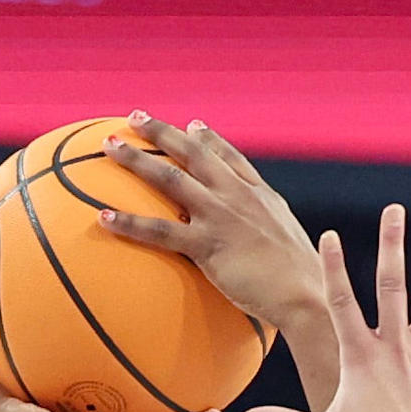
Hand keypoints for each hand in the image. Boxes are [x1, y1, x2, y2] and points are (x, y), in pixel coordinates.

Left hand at [95, 114, 338, 358]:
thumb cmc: (305, 279)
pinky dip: (129, 222)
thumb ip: (270, 227)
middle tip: (136, 117)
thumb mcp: (289, 240)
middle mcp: (237, 196)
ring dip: (136, 159)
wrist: (308, 294)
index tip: (192, 125)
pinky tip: (102, 217)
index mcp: (259, 194)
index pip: (229, 156)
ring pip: (170, 179)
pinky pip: (159, 231)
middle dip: (162, 132)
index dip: (208, 138)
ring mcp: (220, 216)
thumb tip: (263, 236)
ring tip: (109, 146)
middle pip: (193, 153)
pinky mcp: (207, 245)